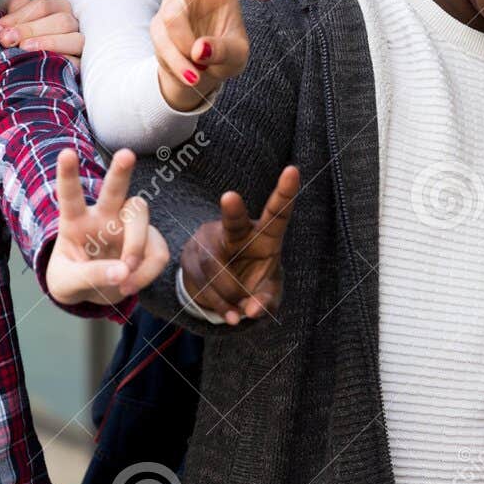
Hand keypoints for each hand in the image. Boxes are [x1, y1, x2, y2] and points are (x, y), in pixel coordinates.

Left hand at [0, 0, 83, 59]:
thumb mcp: (12, 27)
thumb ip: (8, 19)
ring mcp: (81, 45)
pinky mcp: (82, 66)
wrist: (26, 79)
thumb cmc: (18, 44)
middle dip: (30, 28)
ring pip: (75, 39)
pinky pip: (78, 62)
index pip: (42, 6)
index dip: (17, 16)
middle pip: (61, 20)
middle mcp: (74, 24)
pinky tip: (42, 62)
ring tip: (24, 48)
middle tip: (5, 39)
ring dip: (49, 42)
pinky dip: (62, 60)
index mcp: (58, 8)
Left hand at [45, 148, 169, 305]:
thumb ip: (91, 276)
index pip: (71, 195)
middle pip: (115, 189)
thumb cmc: (73, 279)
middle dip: (120, 171)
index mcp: (75, 221)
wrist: (91, 294)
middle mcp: (103, 216)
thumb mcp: (69, 283)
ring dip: (136, 246)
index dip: (68, 174)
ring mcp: (127, 227)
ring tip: (124, 277)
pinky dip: (147, 273)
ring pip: (140, 217)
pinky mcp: (148, 242)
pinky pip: (157, 252)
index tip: (66, 153)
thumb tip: (123, 272)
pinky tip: (130, 284)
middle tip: (125, 155)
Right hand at [145, 0, 248, 110]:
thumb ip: (221, 51)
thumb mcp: (235, 59)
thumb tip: (198, 48)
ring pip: (174, 23)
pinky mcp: (155, 28)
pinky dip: (181, 65)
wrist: (194, 81)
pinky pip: (167, 46)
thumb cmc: (221, 59)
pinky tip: (190, 74)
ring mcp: (171, 7)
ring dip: (189, 53)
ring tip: (201, 69)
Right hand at [180, 166, 299, 325]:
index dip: (285, 192)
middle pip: (234, 222)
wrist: (222, 286)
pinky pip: (202, 281)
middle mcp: (237, 232)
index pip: (277, 213)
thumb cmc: (254, 280)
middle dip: (233, 210)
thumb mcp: (269, 292)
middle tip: (230, 197)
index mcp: (265, 235)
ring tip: (240, 312)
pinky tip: (230, 314)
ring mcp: (210, 241)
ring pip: (216, 267)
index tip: (293, 170)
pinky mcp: (191, 256)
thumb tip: (251, 310)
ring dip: (230, 295)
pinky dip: (219, 303)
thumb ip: (267, 300)